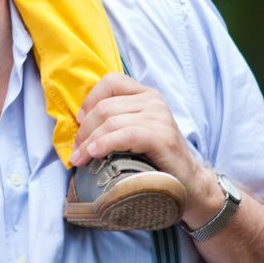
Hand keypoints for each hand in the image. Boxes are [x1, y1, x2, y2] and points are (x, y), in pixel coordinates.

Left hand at [71, 73, 204, 183]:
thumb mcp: (135, 131)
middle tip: (75, 151)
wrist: (187, 181)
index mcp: (146, 94)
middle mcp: (153, 101)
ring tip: (79, 158)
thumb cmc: (156, 158)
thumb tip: (80, 123)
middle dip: (84, 130)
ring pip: (111, 121)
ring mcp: (159, 117)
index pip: (111, 81)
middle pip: (105, 107)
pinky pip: (124, 135)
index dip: (90, 100)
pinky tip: (94, 154)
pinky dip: (105, 144)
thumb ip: (116, 120)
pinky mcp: (161, 136)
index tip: (79, 121)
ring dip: (89, 142)